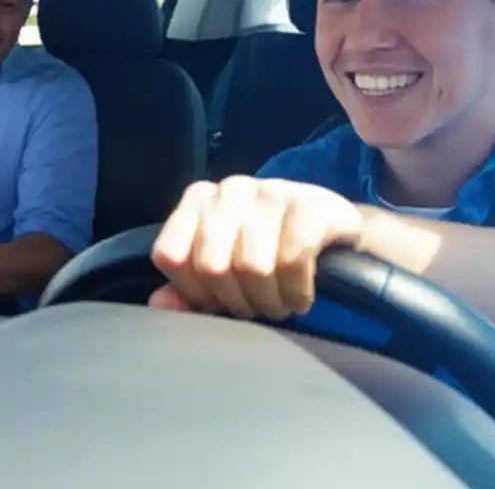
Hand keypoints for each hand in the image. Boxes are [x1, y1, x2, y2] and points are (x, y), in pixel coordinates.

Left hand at [148, 176, 364, 320]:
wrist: (334, 232)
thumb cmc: (269, 253)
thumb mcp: (224, 270)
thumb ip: (187, 288)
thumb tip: (160, 303)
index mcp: (198, 200)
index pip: (170, 255)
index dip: (193, 292)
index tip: (218, 302)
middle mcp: (229, 189)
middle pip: (211, 266)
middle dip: (235, 301)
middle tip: (256, 306)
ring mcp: (271, 191)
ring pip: (253, 267)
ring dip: (269, 301)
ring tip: (279, 302)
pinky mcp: (310, 204)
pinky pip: (292, 260)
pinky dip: (296, 291)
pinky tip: (301, 296)